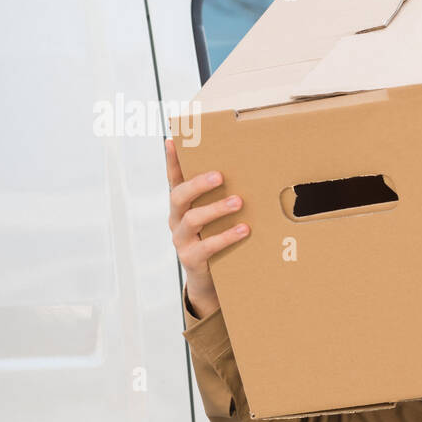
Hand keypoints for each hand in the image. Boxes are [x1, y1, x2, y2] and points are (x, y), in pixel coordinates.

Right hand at [165, 137, 247, 318]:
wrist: (210, 281)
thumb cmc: (216, 240)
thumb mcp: (216, 218)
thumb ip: (223, 198)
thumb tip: (249, 173)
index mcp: (181, 205)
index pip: (174, 179)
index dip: (172, 161)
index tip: (172, 140)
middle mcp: (177, 219)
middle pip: (179, 196)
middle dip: (198, 184)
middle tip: (220, 175)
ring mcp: (181, 239)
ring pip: (193, 219)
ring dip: (216, 209)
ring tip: (239, 202)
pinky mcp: (191, 258)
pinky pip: (207, 246)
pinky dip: (226, 236)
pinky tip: (243, 229)